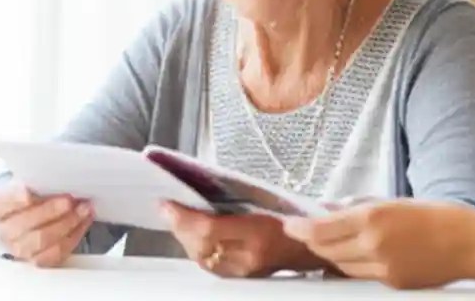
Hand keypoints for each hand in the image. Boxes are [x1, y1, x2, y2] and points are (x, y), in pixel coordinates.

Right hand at [0, 183, 93, 267]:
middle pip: (25, 224)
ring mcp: (18, 249)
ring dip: (68, 223)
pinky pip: (56, 252)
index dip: (17, 198)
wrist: (22, 218)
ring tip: (83, 209)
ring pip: (43, 240)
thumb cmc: (25, 198)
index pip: (4, 203)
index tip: (30, 191)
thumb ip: (34, 181)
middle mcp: (3, 231)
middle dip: (50, 211)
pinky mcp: (37, 260)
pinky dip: (73, 236)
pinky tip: (82, 222)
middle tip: (69, 200)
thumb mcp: (22, 183)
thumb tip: (54, 177)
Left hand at [160, 202, 324, 277]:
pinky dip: (193, 249)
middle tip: (166, 208)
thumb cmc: (288, 219)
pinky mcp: (238, 277)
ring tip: (174, 219)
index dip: (184, 217)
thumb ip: (229, 201)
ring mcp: (242, 270)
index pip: (209, 230)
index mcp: (256, 234)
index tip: (166, 203)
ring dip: (183, 238)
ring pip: (200, 256)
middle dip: (179, 226)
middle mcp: (247, 257)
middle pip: (200, 246)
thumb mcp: (262, 202)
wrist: (308, 248)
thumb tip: (194, 198)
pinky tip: (188, 237)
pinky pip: (207, 265)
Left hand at [282, 199, 474, 288]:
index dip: (300, 229)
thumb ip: (359, 209)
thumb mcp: (395, 203)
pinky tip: (357, 256)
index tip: (291, 225)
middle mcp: (373, 245)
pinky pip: (361, 277)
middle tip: (306, 232)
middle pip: (326, 250)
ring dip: (332, 256)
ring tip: (333, 243)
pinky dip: (353, 267)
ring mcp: (383, 269)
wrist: (470, 243)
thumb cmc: (437, 216)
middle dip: (313, 242)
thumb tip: (330, 211)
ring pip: (340, 267)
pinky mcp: (392, 285)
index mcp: (373, 218)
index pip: (321, 230)